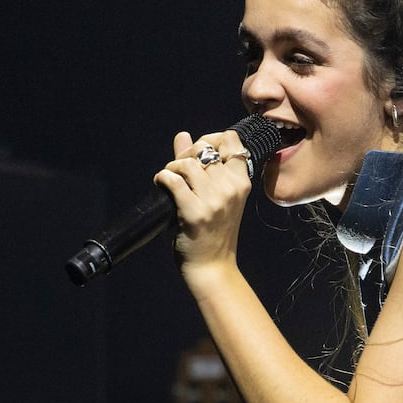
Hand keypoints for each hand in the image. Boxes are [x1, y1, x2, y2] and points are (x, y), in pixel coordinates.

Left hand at [154, 129, 252, 276]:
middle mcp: (230, 188)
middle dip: (186, 154)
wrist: (212, 266)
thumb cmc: (214, 232)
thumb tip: (183, 136)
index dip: (211, 138)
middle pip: (204, 148)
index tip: (199, 153)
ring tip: (169, 178)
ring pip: (188, 163)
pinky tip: (161, 185)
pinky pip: (174, 180)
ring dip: (172, 167)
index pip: (231, 140)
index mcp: (242, 182)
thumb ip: (199, 164)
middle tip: (178, 169)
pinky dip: (163, 178)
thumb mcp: (216, 196)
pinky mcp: (194, 212)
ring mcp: (214, 200)